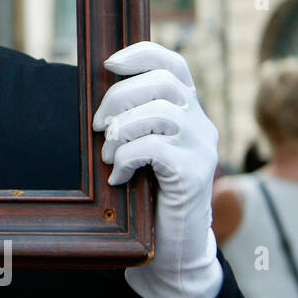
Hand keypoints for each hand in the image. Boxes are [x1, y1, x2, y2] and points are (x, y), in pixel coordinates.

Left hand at [94, 41, 222, 297]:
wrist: (174, 243)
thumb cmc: (149, 191)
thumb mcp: (140, 148)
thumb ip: (131, 121)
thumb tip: (96, 102)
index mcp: (188, 111)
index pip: (174, 65)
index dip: (142, 55)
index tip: (109, 63)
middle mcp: (201, 124)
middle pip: (161, 84)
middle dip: (118, 98)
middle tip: (97, 126)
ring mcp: (202, 148)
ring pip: (158, 113)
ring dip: (121, 132)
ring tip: (109, 157)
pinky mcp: (194, 173)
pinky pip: (153, 148)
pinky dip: (126, 158)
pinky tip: (118, 177)